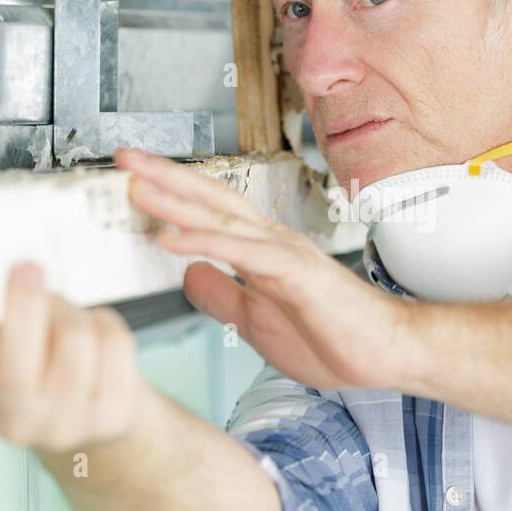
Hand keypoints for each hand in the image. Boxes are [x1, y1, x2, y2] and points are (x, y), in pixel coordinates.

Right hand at [0, 263, 150, 451]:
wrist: (90, 418)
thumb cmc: (30, 371)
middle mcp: (16, 421)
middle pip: (15, 371)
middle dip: (21, 310)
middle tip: (25, 268)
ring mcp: (68, 422)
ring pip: (71, 340)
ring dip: (66, 309)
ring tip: (60, 312)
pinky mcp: (113, 413)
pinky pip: (111, 341)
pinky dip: (101, 321)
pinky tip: (91, 332)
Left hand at [116, 147, 408, 391]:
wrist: (387, 352)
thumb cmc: (333, 337)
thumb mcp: (256, 322)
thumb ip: (222, 295)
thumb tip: (188, 272)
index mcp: (261, 252)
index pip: (209, 212)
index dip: (170, 194)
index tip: (132, 181)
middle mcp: (270, 242)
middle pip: (210, 199)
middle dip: (164, 177)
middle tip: (123, 158)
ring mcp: (284, 253)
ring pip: (222, 217)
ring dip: (175, 199)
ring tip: (135, 184)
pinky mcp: (295, 272)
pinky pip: (242, 253)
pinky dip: (204, 241)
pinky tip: (171, 237)